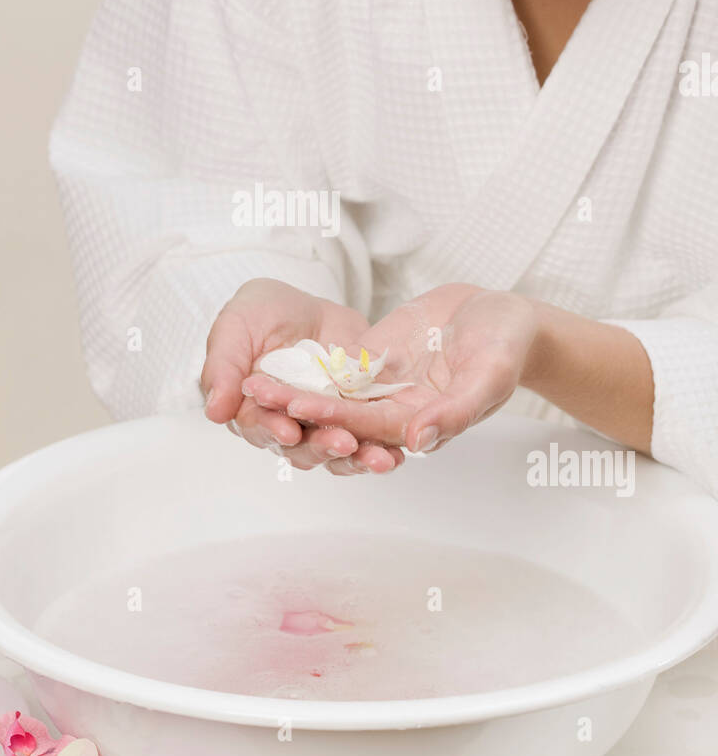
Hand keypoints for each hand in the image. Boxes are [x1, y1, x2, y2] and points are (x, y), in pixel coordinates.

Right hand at [201, 279, 405, 472]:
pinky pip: (368, 439)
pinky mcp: (356, 416)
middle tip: (342, 442)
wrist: (304, 302)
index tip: (288, 431)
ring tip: (378, 458)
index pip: (260, 428)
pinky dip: (381, 449)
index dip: (273, 431)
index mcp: (252, 411)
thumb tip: (214, 412)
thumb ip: (223, 367)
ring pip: (337, 452)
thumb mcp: (235, 327)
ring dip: (356, 458)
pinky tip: (397, 454)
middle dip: (321, 447)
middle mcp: (287, 426)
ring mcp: (323, 424)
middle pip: (302, 449)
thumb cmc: (260, 313)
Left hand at [242, 284, 538, 454]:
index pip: (369, 427)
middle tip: (253, 394)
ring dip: (291, 390)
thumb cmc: (506, 347)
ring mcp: (382, 388)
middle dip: (296, 407)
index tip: (295, 406)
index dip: (332, 417)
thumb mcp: (488, 377)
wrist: (504, 315)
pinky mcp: (374, 363)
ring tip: (250, 381)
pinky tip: (269, 358)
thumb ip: (455, 411)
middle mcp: (396, 412)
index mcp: (422, 423)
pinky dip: (305, 366)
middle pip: (339, 415)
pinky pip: (336, 368)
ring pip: (331, 394)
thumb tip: (417, 441)